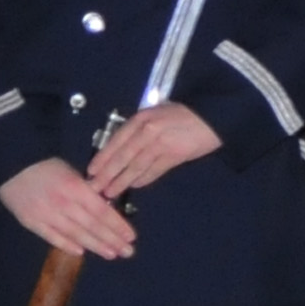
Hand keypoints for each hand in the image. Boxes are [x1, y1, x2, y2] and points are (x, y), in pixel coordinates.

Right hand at [0, 157, 134, 259]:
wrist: (11, 166)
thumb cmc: (46, 167)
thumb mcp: (72, 171)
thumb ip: (88, 189)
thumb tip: (108, 205)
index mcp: (75, 188)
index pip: (102, 211)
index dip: (117, 226)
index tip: (131, 236)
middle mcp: (63, 204)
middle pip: (92, 226)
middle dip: (112, 240)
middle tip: (128, 251)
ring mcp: (46, 214)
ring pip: (75, 234)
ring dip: (95, 246)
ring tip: (111, 254)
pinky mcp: (31, 221)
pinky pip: (51, 236)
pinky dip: (67, 245)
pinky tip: (81, 252)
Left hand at [84, 103, 216, 200]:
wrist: (213, 117)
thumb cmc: (183, 114)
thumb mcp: (157, 114)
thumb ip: (140, 128)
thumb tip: (123, 148)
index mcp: (141, 119)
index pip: (116, 141)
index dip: (103, 157)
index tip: (91, 171)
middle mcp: (148, 131)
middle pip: (123, 156)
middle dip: (107, 174)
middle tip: (95, 187)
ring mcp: (162, 143)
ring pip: (137, 165)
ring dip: (122, 181)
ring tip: (111, 191)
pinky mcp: (175, 155)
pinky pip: (155, 170)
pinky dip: (144, 179)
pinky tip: (135, 186)